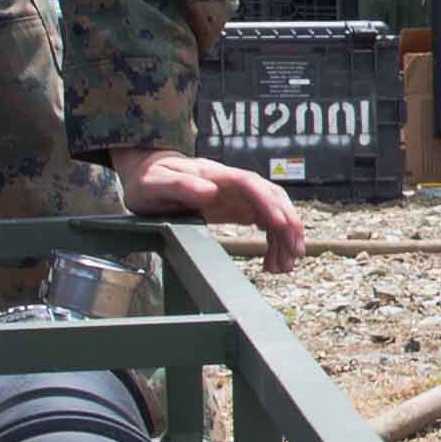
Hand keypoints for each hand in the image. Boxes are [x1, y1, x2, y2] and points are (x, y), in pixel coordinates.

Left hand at [117, 144, 306, 273]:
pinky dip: (274, 241)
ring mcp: (237, 195)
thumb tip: (209, 191)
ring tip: (283, 267)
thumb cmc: (149, 179)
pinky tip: (274, 260)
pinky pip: (264, 222)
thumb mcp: (155, 183)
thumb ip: (180, 185)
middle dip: (288, 224)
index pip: (250, 184)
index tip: (280, 224)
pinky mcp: (237, 208)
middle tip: (294, 253)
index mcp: (214, 175)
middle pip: (271, 197)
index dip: (268, 203)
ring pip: (273, 212)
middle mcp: (232, 183)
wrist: (146, 174)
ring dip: (284, 238)